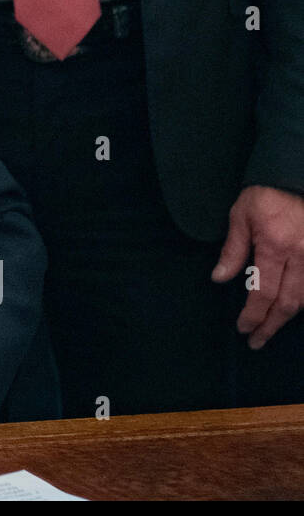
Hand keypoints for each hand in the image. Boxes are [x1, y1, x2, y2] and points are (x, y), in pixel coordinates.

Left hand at [212, 185, 303, 348]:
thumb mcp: (240, 216)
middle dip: (271, 326)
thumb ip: (233, 249)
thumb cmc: (265, 194)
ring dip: (289, 316)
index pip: (263, 292)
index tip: (242, 329)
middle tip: (256, 341)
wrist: (297, 174)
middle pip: (289, 303)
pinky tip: (293, 308)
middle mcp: (302, 256)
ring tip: (271, 328)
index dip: (253, 315)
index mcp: (275, 247)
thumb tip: (220, 278)